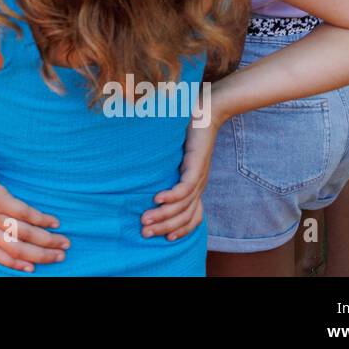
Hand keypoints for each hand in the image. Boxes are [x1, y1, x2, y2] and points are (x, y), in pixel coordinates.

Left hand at [0, 138, 66, 272]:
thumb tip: (5, 208)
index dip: (15, 264)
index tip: (31, 267)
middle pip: (15, 249)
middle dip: (40, 256)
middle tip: (59, 256)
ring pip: (23, 235)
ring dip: (46, 241)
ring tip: (63, 243)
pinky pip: (23, 213)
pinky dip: (41, 220)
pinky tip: (54, 222)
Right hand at [141, 110, 218, 240]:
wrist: (207, 110)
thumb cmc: (187, 129)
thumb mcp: (174, 153)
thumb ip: (163, 165)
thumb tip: (142, 174)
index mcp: (195, 185)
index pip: (193, 217)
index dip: (180, 230)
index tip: (164, 239)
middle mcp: (199, 185)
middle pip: (185, 216)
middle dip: (165, 228)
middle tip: (144, 233)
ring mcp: (199, 176)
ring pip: (183, 206)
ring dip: (164, 216)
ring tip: (145, 220)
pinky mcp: (197, 165)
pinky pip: (185, 188)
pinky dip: (171, 197)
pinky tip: (157, 200)